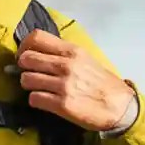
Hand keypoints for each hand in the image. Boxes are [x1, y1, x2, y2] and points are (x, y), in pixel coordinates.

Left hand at [15, 29, 134, 131]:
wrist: (120, 107)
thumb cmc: (102, 82)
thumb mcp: (85, 59)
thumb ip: (62, 54)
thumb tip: (35, 53)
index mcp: (72, 51)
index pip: (36, 37)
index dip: (24, 46)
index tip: (24, 55)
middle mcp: (66, 65)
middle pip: (27, 58)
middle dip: (23, 67)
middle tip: (30, 73)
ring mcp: (63, 85)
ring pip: (26, 79)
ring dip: (29, 85)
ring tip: (38, 88)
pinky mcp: (62, 105)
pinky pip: (34, 99)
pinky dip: (36, 100)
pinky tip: (44, 100)